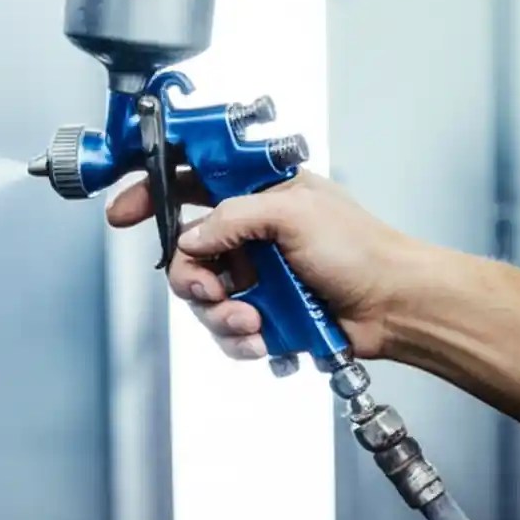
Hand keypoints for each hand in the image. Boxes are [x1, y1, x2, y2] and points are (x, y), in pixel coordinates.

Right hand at [106, 170, 416, 360]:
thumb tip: (189, 239)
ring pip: (199, 298)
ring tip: (252, 319)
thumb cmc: (364, 251)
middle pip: (183, 252)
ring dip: (220, 314)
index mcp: (257, 194)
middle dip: (191, 278)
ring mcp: (253, 275)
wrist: (396, 308)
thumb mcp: (294, 214)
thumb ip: (231, 219)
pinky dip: (238, 338)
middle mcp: (249, 234)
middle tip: (211, 289)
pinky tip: (262, 337)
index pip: (188, 181)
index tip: (123, 211)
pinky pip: (223, 329)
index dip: (151, 192)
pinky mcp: (260, 314)